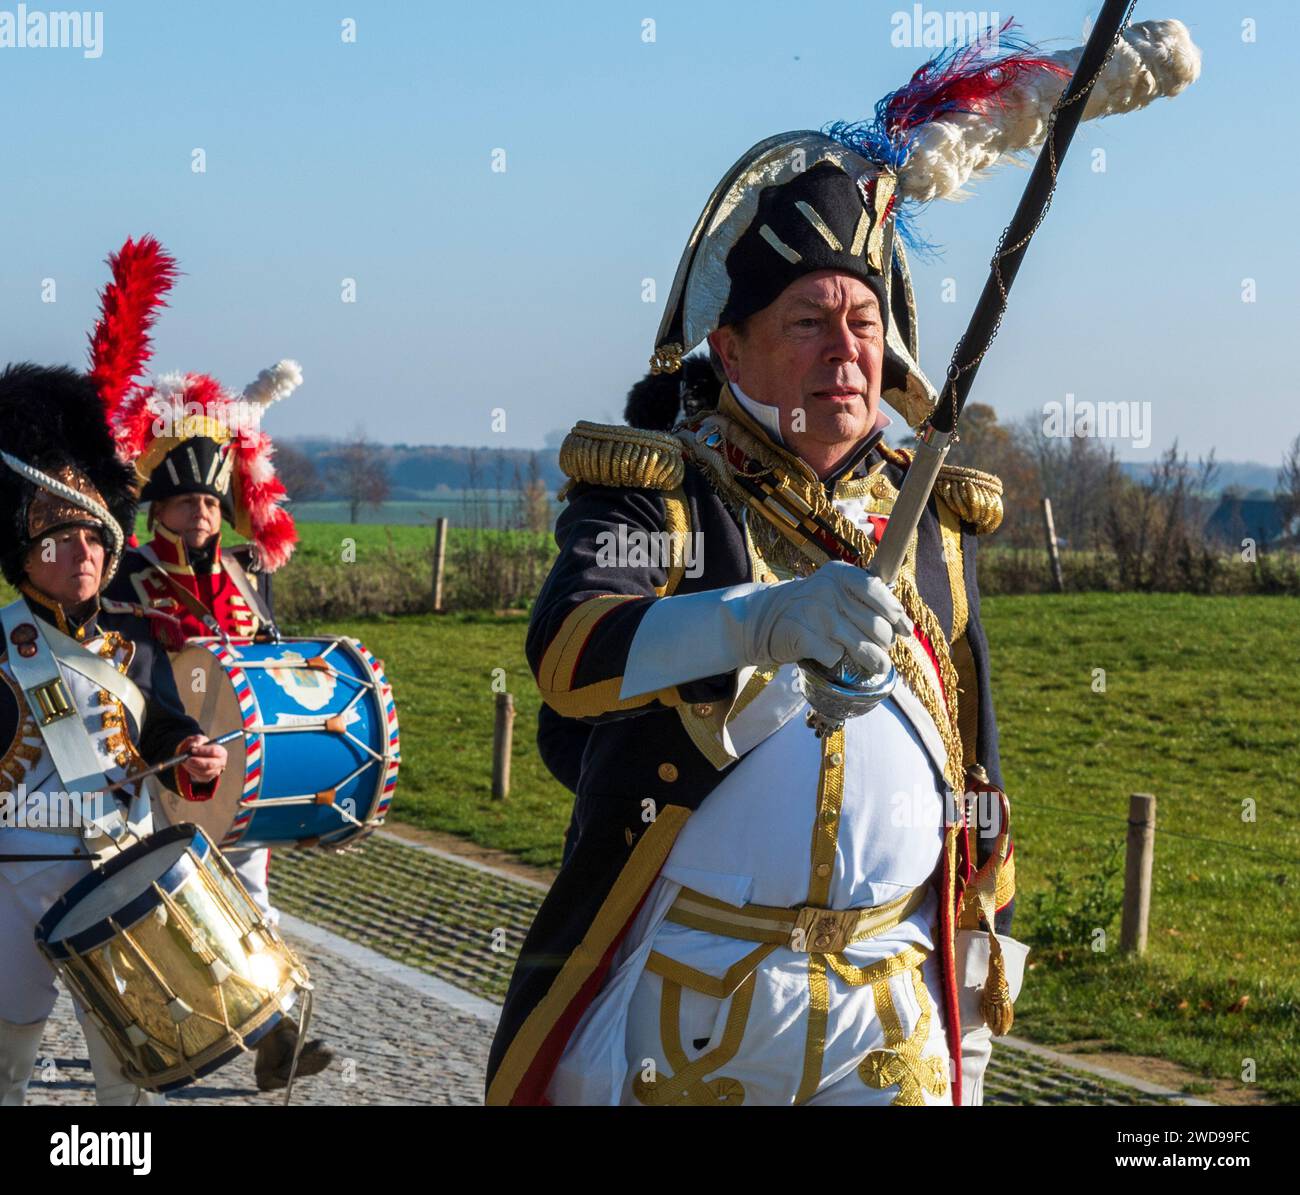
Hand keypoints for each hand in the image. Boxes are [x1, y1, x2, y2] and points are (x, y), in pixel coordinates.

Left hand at [178, 735, 226, 782]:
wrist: (198, 756)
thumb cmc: (200, 746)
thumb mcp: (200, 739)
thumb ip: (198, 739)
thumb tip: (194, 745)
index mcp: (221, 752)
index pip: (214, 751)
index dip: (203, 751)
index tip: (193, 749)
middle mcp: (220, 763)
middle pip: (210, 764)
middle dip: (197, 762)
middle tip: (188, 759)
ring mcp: (215, 772)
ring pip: (203, 771)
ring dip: (192, 766)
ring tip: (186, 761)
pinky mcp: (208, 778)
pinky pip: (199, 777)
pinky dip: (191, 771)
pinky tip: (188, 766)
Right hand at [741, 561, 911, 675]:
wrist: (763, 619)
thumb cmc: (810, 607)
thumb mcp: (833, 590)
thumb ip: (863, 599)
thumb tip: (903, 625)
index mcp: (839, 574)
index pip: (877, 591)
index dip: (895, 613)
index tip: (905, 630)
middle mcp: (828, 591)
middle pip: (875, 625)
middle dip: (886, 643)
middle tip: (884, 649)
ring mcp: (816, 614)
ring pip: (862, 646)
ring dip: (875, 660)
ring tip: (879, 665)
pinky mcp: (804, 637)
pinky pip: (836, 657)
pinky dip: (838, 662)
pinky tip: (832, 658)